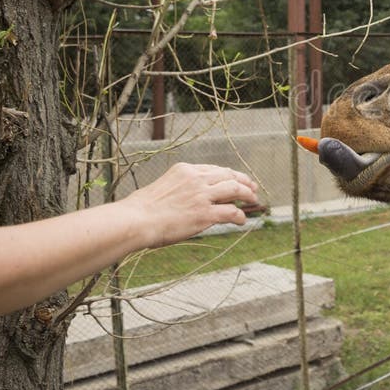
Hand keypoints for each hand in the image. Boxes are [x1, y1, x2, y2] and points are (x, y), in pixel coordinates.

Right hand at [119, 163, 259, 247]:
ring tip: (254, 200)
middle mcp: (196, 179)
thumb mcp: (163, 186)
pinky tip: (242, 220)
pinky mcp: (205, 214)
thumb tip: (189, 198)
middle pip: (228, 175)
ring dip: (247, 195)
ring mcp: (202, 196)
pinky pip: (231, 212)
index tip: (236, 179)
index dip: (228, 175)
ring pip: (235, 189)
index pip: (214, 169)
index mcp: (185, 170)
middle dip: (243, 181)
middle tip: (253, 187)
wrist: (136, 220)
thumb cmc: (141, 209)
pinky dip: (240, 216)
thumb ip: (181, 187)